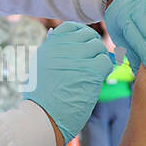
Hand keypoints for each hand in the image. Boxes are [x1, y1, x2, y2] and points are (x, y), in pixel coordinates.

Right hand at [25, 22, 115, 145]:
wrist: (42, 117)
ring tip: (94, 72)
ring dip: (99, 59)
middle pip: (88, 36)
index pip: (71, 27)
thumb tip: (63, 40)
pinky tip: (98, 79)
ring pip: (99, 48)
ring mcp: (77, 58)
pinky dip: (105, 69)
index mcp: (49, 46)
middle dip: (93, 48)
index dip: (81, 35)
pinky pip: (106, 61)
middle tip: (92, 61)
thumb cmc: (40, 99)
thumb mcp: (39, 68)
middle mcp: (63, 48)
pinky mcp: (90, 71)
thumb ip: (52, 53)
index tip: (84, 46)